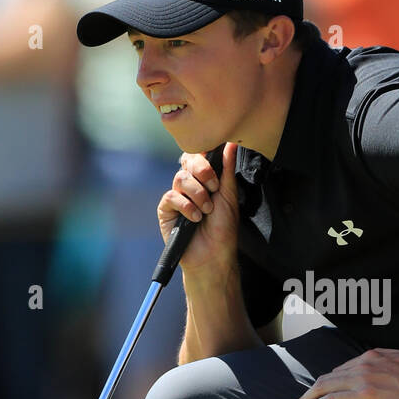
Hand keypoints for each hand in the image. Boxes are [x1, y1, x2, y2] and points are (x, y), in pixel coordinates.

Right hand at [158, 141, 239, 272]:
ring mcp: (176, 197)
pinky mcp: (166, 210)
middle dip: (202, 172)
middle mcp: (189, 185)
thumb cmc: (223, 228)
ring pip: (180, 179)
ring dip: (198, 194)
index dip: (205, 158)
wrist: (214, 255)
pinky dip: (186, 206)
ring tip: (207, 210)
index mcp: (204, 179)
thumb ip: (227, 169)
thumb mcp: (229, 195)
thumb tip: (232, 143)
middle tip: (214, 187)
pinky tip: (195, 218)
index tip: (217, 172)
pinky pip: (171, 197)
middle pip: (187, 161)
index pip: (198, 155)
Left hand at [289, 349, 398, 398]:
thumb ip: (396, 362)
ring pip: (323, 387)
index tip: (322, 392)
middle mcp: (362, 365)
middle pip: (328, 377)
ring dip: (306, 398)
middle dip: (312, 390)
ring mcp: (361, 380)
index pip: (343, 369)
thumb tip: (396, 365)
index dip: (330, 382)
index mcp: (373, 357)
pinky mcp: (362, 396)